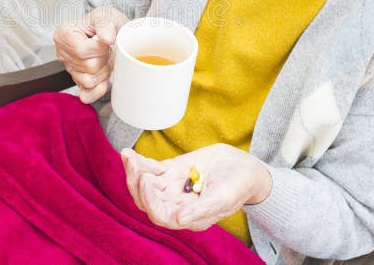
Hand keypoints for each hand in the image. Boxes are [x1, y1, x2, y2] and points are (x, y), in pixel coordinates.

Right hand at [53, 6, 128, 103]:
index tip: (105, 41)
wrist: (113, 32)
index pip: (81, 50)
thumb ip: (105, 24)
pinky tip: (104, 79)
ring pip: (89, 81)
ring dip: (103, 71)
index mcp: (64, 34)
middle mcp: (63, 53)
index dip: (98, 48)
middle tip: (107, 50)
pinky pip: (86, 95)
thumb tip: (107, 38)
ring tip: (105, 59)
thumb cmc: (106, 23)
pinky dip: (98, 90)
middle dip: (104, 59)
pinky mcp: (78, 83)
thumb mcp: (106, 14)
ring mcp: (70, 69)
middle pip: (87, 66)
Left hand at [121, 144, 271, 230]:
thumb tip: (178, 220)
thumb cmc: (238, 187)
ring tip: (128, 157)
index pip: (160, 214)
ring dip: (134, 171)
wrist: (245, 168)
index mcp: (188, 217)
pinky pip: (151, 169)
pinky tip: (128, 153)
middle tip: (134, 166)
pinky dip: (139, 162)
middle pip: (147, 200)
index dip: (149, 200)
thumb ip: (201, 210)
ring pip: (146, 183)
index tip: (146, 180)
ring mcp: (172, 187)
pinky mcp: (172, 171)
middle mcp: (176, 204)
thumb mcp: (222, 198)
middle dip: (136, 184)